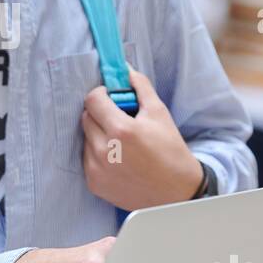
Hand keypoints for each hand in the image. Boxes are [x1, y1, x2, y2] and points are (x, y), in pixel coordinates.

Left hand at [80, 64, 202, 210]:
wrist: (176, 193)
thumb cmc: (170, 151)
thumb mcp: (159, 113)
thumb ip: (140, 88)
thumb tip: (125, 69)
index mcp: (121, 130)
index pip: (92, 99)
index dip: (102, 95)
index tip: (111, 98)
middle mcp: (104, 151)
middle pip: (86, 117)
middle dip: (100, 114)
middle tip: (119, 119)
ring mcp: (96, 169)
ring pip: (85, 138)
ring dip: (98, 134)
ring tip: (120, 143)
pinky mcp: (94, 183)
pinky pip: (86, 158)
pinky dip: (97, 154)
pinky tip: (118, 159)